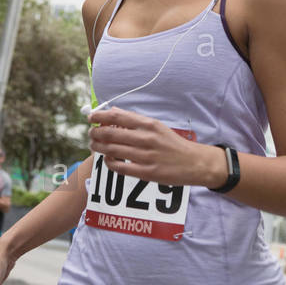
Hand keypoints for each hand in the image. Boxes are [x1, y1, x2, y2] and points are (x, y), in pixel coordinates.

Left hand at [88, 107, 218, 186]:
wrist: (194, 163)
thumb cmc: (173, 143)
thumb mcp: (157, 126)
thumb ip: (135, 120)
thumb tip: (113, 111)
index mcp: (149, 124)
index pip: (118, 116)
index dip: (100, 116)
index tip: (90, 117)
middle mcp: (147, 138)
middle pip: (111, 133)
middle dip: (95, 133)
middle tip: (91, 134)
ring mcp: (146, 156)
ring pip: (112, 150)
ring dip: (98, 147)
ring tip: (94, 145)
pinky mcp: (147, 172)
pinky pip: (120, 167)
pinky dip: (109, 162)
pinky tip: (107, 159)